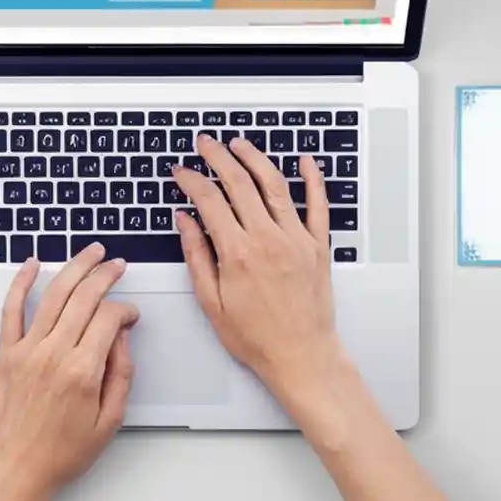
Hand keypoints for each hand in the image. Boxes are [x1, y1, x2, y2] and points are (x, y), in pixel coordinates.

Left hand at [0, 245, 138, 500]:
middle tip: (117, 265)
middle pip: (83, 297)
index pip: (108, 318)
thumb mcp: (109, 421)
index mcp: (82, 371)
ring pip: (53, 294)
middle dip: (105, 274)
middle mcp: (53, 353)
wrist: (16, 468)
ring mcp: (27, 350)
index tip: (130, 316)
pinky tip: (31, 264)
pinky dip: (21, 283)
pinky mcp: (7, 353)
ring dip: (74, 267)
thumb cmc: (61, 452)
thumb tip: (121, 338)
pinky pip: (12, 309)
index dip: (125, 311)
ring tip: (90, 253)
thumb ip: (121, 375)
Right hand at [172, 135, 340, 402]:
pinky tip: (305, 161)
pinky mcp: (318, 246)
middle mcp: (268, 239)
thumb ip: (196, 255)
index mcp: (237, 253)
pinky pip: (318, 204)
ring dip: (255, 158)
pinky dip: (313, 179)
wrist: (301, 356)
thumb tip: (185, 220)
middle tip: (205, 144)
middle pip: (240, 183)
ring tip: (239, 144)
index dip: (192, 180)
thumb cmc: (256, 337)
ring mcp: (296, 239)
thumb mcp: (211, 301)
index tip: (182, 171)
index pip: (210, 201)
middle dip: (218, 157)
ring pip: (274, 185)